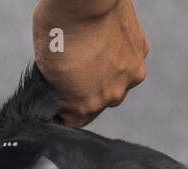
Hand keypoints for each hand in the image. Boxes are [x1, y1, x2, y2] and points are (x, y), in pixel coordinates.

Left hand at [33, 0, 147, 127]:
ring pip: (117, 82)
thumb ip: (60, 90)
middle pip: (98, 102)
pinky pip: (128, 61)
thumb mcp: (46, 68)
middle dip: (86, 90)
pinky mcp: (141, 51)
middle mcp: (112, 96)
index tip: (59, 96)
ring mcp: (130, 74)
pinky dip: (119, 55)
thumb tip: (65, 95)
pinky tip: (105, 41)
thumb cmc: (58, 28)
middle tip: (75, 67)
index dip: (64, 108)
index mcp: (86, 106)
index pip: (73, 121)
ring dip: (106, 74)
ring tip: (92, 52)